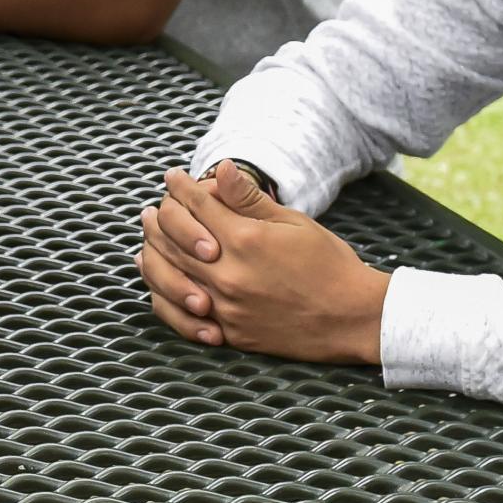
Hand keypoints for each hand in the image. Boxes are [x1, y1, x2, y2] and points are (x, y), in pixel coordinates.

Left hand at [138, 161, 388, 364]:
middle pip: (173, 238)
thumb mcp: (293, 222)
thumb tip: (219, 170)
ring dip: (153, 250)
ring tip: (150, 236)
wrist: (353, 318)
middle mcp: (228, 274)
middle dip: (160, 216)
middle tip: (154, 205)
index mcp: (245, 240)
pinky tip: (159, 278)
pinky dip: (163, 294)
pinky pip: (179, 315)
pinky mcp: (228, 333)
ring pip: (168, 275)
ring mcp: (225, 307)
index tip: (174, 177)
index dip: (181, 187)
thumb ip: (249, 198)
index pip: (197, 205)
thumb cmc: (328, 265)